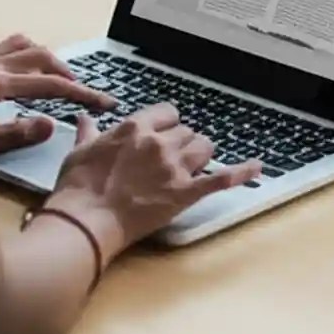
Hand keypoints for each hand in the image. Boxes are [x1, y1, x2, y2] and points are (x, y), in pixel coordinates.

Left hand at [0, 34, 115, 156]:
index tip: (106, 101)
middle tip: (85, 93)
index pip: (50, 83)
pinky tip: (16, 77)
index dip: (82, 92)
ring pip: (22, 46)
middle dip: (69, 72)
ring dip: (45, 59)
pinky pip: (2, 50)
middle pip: (42, 56)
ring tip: (56, 79)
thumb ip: (12, 135)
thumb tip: (50, 123)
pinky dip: (21, 57)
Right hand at [45, 104, 260, 256]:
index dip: (167, 124)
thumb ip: (89, 132)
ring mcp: (174, 168)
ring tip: (193, 165)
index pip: (167, 114)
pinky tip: (256, 168)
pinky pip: (221, 179)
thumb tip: (85, 118)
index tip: (162, 134)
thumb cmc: (78, 187)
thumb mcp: (79, 151)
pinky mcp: (184, 193)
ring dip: (201, 154)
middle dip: (182, 143)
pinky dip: (241, 173)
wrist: (85, 220)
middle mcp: (159, 143)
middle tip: (170, 159)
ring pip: (204, 147)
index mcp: (135, 128)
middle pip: (187, 132)